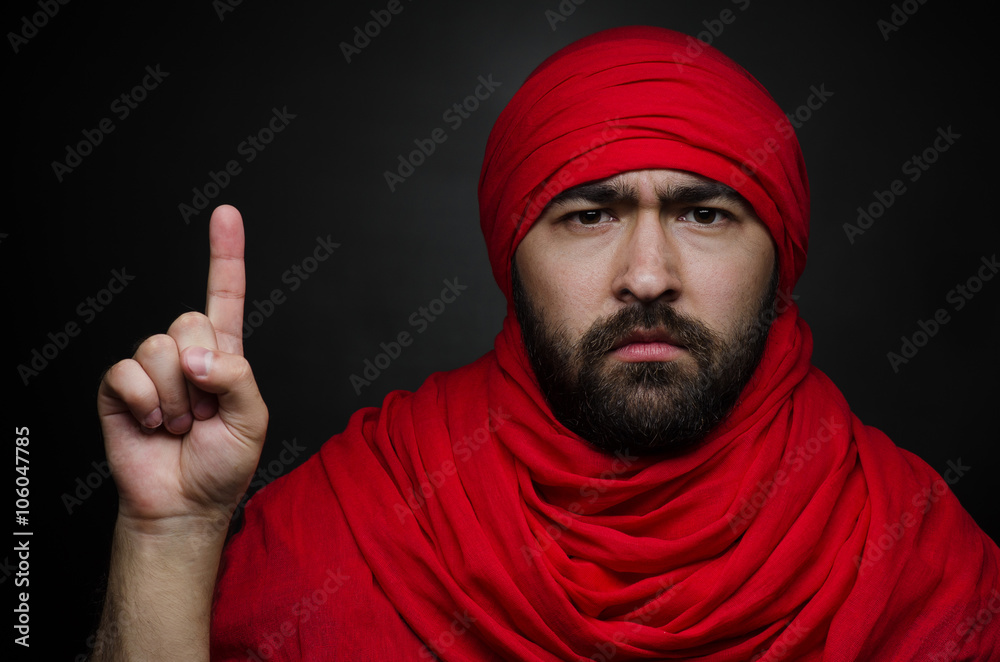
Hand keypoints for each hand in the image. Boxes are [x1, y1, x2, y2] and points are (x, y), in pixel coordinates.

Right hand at [98, 205, 267, 532]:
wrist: (185, 504)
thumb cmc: (223, 463)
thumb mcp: (253, 418)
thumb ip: (238, 377)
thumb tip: (197, 356)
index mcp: (224, 355)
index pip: (224, 295)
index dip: (225, 254)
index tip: (225, 213)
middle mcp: (187, 354)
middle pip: (188, 321)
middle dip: (201, 372)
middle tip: (203, 411)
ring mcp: (152, 369)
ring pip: (159, 347)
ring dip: (175, 396)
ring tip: (180, 424)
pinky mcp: (121, 389)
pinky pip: (128, 372)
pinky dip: (146, 403)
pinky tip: (153, 424)